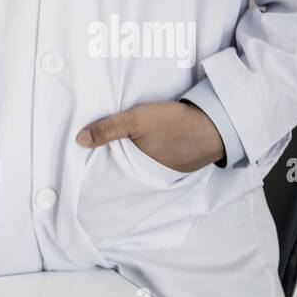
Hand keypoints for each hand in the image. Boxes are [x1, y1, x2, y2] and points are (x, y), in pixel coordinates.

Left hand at [76, 101, 223, 172]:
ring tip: (125, 146)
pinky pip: (162, 157)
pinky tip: (153, 142)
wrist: (217, 124)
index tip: (89, 160)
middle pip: (128, 166)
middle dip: (116, 161)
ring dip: (137, 155)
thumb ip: (108, 129)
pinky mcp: (183, 160)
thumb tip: (78, 140)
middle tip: (104, 152)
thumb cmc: (174, 123)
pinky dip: (155, 151)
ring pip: (145, 162)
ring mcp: (170, 169)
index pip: (112, 170)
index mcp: (137, 169)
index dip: (102, 164)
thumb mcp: (136, 120)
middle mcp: (153, 175)